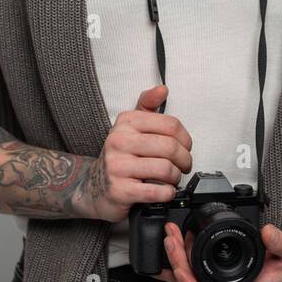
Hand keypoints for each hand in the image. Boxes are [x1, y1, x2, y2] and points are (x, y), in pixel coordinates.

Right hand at [78, 84, 192, 223]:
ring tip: (172, 178)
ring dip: (175, 177)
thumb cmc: (120, 156)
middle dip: (184, 159)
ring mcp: (117, 166)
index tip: (185, 147)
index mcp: (126, 122)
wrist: (95, 187)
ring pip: (165, 169)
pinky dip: (167, 192)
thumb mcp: (131, 127)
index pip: (170, 125)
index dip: (185, 138)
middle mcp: (119, 141)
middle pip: (170, 147)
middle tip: (183, 165)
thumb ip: (148, 106)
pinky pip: (156, 191)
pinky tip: (165, 190)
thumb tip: (162, 89)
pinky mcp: (120, 190)